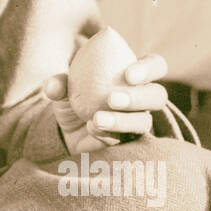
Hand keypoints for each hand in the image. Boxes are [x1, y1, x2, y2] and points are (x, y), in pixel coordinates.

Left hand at [44, 53, 168, 154]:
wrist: (67, 132)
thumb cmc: (72, 100)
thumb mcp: (63, 89)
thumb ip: (59, 84)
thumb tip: (52, 86)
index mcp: (133, 77)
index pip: (155, 66)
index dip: (148, 68)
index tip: (128, 74)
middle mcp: (142, 99)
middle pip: (158, 96)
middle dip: (138, 97)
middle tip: (112, 98)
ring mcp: (138, 123)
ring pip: (144, 122)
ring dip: (122, 120)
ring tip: (96, 118)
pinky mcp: (129, 144)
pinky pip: (125, 140)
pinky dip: (107, 134)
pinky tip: (91, 129)